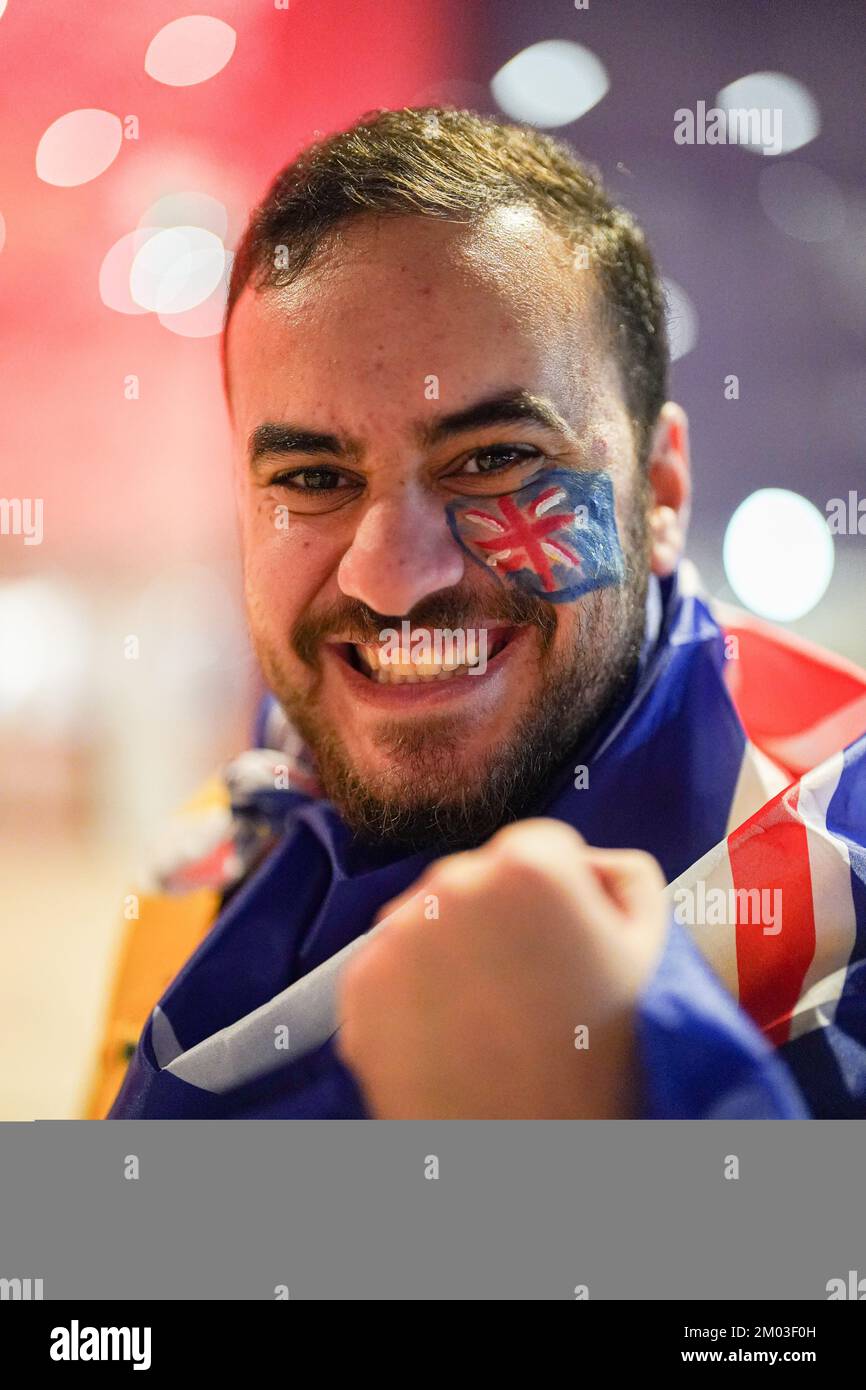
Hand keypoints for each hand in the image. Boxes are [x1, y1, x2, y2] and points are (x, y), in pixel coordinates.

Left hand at [336, 819, 667, 1117]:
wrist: (546, 1161)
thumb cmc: (612, 1058)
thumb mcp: (653, 947)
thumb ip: (622, 874)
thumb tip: (585, 862)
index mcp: (529, 865)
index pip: (539, 845)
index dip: (562, 895)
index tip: (569, 944)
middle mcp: (450, 885)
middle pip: (477, 878)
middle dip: (499, 917)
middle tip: (531, 988)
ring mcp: (395, 939)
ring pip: (426, 920)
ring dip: (451, 950)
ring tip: (490, 1019)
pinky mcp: (358, 990)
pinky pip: (388, 969)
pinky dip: (413, 995)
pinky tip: (453, 1038)